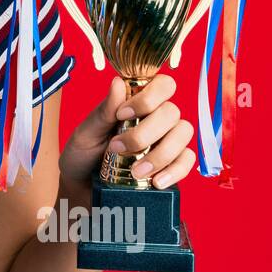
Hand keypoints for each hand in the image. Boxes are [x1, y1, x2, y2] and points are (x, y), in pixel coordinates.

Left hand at [59, 73, 194, 190]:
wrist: (84, 189)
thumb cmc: (83, 155)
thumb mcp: (86, 133)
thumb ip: (104, 111)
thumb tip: (118, 82)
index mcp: (136, 103)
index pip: (162, 85)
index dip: (148, 97)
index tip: (122, 114)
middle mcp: (157, 117)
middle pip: (171, 111)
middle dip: (146, 132)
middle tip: (118, 148)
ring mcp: (167, 140)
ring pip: (183, 133)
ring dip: (161, 154)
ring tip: (136, 172)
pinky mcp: (173, 163)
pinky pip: (187, 161)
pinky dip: (175, 171)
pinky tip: (157, 181)